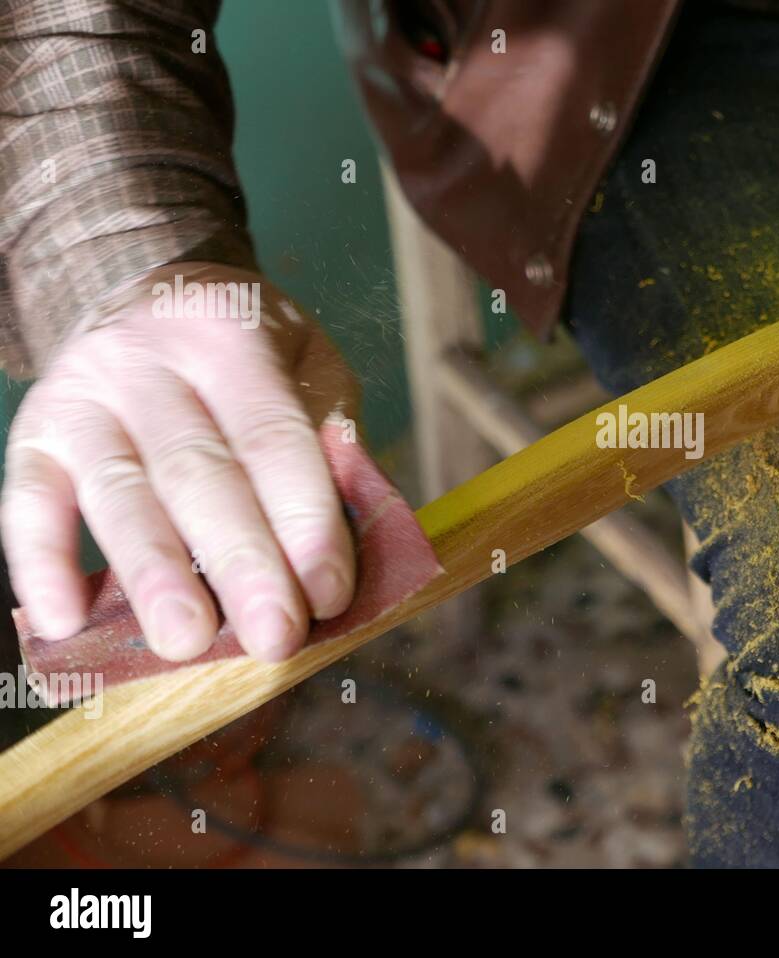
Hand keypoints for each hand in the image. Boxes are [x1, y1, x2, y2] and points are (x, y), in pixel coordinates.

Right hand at [2, 263, 358, 661]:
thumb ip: (332, 436)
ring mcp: (83, 396)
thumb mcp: (310, 362)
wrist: (149, 293)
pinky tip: (68, 622)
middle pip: (198, 474)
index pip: (273, 439)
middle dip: (239, 564)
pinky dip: (42, 565)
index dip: (304, 521)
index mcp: (232, 337)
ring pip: (118, 494)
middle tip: (273, 638)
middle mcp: (149, 361)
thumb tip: (350, 528)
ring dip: (153, 576)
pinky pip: (27, 502)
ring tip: (187, 643)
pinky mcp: (35, 434)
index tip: (328, 596)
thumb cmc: (252, 352)